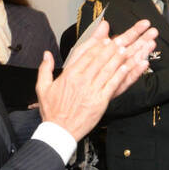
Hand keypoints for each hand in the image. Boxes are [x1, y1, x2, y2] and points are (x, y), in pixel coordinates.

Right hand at [36, 19, 155, 140]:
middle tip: (121, 38)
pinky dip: (119, 75)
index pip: (85, 55)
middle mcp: (81, 80)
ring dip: (117, 58)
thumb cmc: (52, 111)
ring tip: (126, 48)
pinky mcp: (100, 102)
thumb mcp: (42, 88)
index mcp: (69, 75)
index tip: (105, 38)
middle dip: (111, 48)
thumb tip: (46, 55)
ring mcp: (91, 91)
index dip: (97, 45)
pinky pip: (112, 85)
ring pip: (107, 70)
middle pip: (99, 60)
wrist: (59, 131)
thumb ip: (45, 69)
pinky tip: (126, 67)